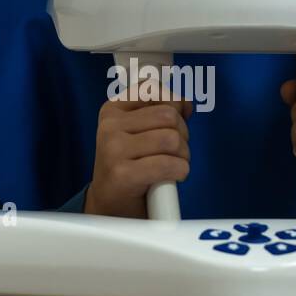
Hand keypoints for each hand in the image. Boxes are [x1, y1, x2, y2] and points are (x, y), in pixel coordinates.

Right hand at [84, 95, 192, 218]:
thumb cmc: (130, 166)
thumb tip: (186, 104)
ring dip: (183, 155)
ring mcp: (113, 149)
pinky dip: (180, 171)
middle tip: (175, 152)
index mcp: (112, 109)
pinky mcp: (122, 174)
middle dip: (183, 135)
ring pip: (172, 139)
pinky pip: (168, 164)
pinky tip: (172, 178)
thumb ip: (161, 112)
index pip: (154, 89)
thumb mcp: (140, 132)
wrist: (111, 206)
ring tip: (173, 165)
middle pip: (169, 116)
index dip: (174, 105)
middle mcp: (109, 126)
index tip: (174, 124)